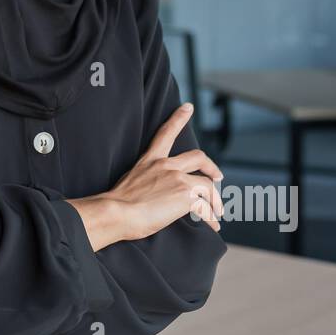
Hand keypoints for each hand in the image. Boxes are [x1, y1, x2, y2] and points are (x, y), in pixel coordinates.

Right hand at [105, 103, 224, 240]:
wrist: (116, 212)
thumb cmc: (117, 203)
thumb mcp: (131, 181)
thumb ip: (146, 180)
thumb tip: (153, 193)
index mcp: (151, 160)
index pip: (166, 133)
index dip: (178, 118)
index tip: (188, 107)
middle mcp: (166, 165)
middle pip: (198, 157)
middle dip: (211, 166)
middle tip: (218, 177)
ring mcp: (178, 179)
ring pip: (207, 185)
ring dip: (215, 200)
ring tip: (217, 212)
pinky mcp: (185, 196)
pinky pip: (206, 208)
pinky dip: (211, 218)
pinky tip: (213, 227)